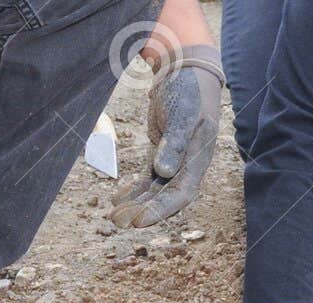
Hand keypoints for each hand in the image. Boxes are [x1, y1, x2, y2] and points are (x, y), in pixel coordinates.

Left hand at [109, 44, 222, 227]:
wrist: (187, 69)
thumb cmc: (188, 90)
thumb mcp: (183, 114)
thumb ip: (175, 144)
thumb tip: (165, 173)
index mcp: (198, 158)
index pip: (182, 193)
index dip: (161, 209)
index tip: (139, 221)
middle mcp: (189, 164)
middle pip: (167, 197)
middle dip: (144, 211)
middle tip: (118, 222)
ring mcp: (175, 160)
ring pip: (156, 190)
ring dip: (136, 204)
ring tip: (113, 216)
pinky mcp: (162, 153)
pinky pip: (148, 178)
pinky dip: (134, 190)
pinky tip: (118, 199)